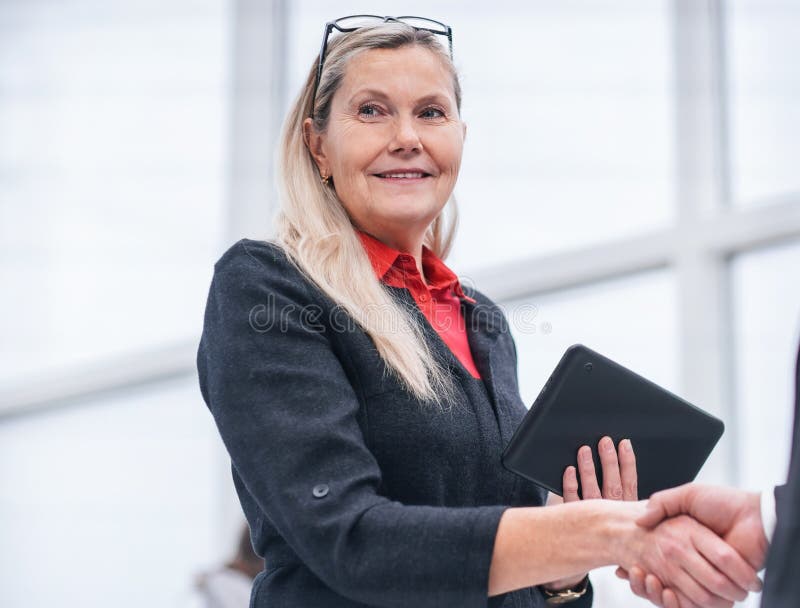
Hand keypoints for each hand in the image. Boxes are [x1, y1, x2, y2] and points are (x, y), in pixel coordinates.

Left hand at [543, 436, 637, 590]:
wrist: (584, 556)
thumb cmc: (605, 529)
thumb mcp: (621, 513)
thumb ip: (621, 492)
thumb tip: (618, 459)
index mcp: (626, 512)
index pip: (630, 483)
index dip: (627, 462)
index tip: (624, 443)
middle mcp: (611, 515)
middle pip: (612, 485)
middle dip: (609, 461)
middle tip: (604, 441)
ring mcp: (591, 518)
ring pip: (591, 491)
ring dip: (588, 469)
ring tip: (584, 450)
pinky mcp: (572, 520)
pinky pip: (571, 500)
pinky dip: (569, 484)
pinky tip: (568, 471)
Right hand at [617, 484, 767, 606]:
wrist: (755, 516)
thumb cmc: (723, 503)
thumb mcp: (687, 495)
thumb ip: (663, 503)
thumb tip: (639, 520)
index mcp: (685, 540)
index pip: (656, 558)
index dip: (641, 566)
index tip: (629, 566)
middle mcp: (694, 560)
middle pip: (662, 580)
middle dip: (646, 584)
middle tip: (635, 574)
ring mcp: (706, 575)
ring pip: (675, 594)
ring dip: (656, 593)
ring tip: (647, 580)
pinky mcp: (720, 588)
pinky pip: (694, 602)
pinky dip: (677, 603)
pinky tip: (665, 591)